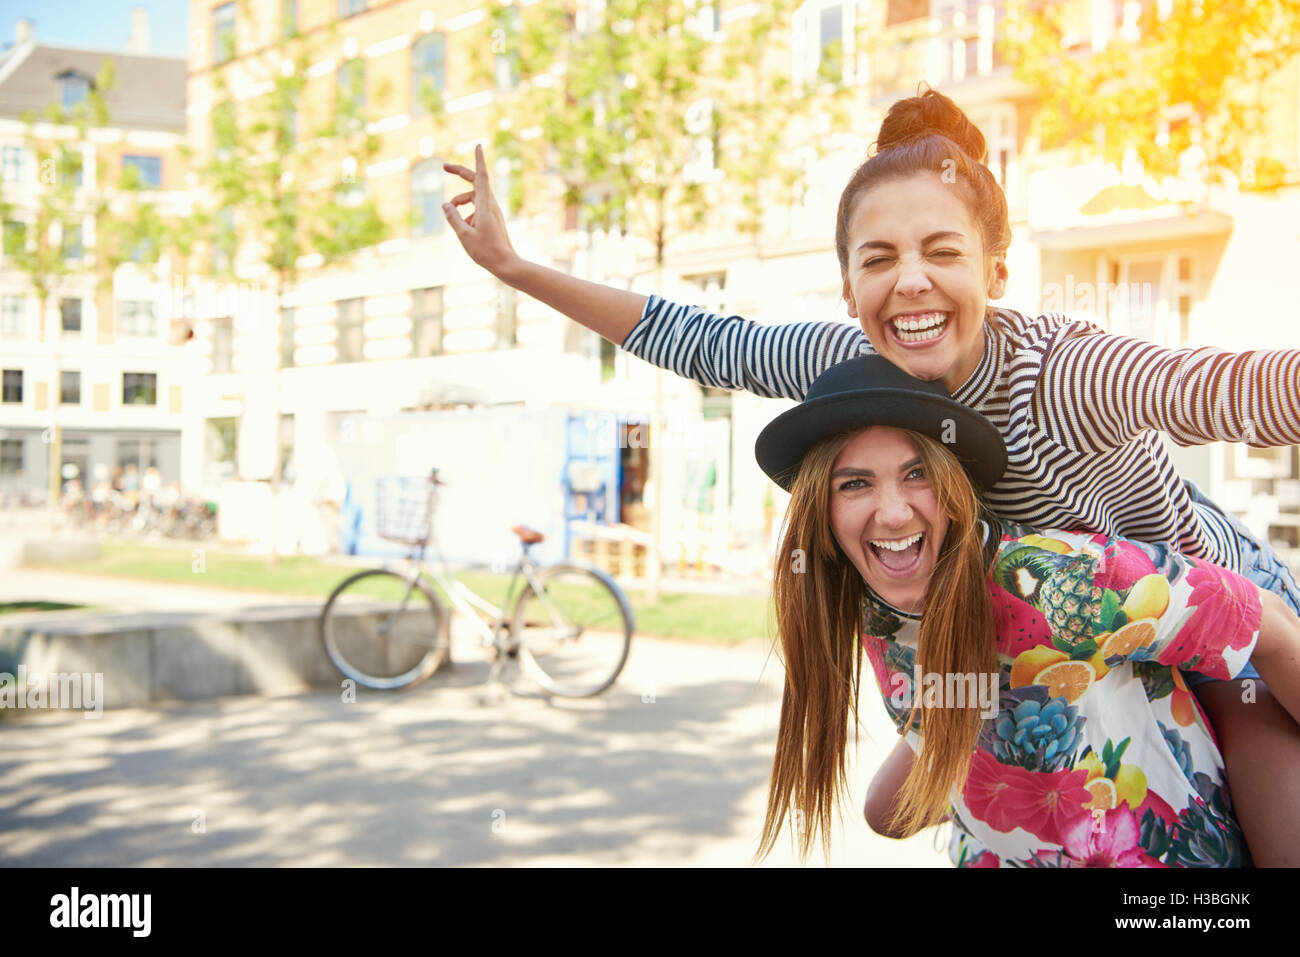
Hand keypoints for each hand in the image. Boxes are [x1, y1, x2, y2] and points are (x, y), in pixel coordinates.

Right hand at [443, 144, 519, 278]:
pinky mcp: (492, 219)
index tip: (478, 145)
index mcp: (485, 205)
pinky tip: (465, 230)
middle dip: (460, 173)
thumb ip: (453, 218)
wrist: (506, 264)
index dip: (478, 160)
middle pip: (475, 182)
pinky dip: (466, 214)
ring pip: (472, 198)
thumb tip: (445, 205)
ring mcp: (492, 211)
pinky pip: (476, 209)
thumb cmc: (486, 251)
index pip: (481, 177)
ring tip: (452, 217)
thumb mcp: (463, 235)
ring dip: (459, 202)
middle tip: (444, 167)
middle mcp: (490, 205)